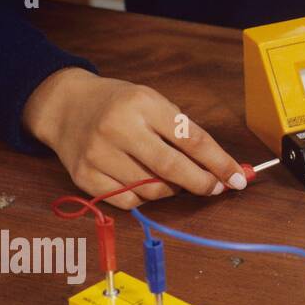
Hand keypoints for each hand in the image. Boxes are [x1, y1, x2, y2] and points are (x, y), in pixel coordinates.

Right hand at [21, 67, 246, 209]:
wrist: (66, 106)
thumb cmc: (120, 104)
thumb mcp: (153, 102)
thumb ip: (184, 132)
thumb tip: (221, 168)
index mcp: (142, 104)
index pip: (191, 139)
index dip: (219, 163)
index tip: (238, 178)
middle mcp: (118, 129)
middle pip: (172, 168)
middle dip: (202, 182)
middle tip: (216, 188)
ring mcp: (97, 155)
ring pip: (151, 189)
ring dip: (174, 190)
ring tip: (176, 178)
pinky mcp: (84, 177)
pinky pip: (129, 201)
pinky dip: (146, 198)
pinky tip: (147, 183)